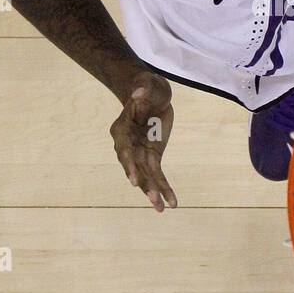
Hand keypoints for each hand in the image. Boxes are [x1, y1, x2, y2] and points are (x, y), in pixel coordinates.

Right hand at [109, 71, 176, 211]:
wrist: (151, 93)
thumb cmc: (146, 86)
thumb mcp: (146, 84)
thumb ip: (142, 89)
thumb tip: (139, 93)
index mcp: (121, 129)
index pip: (124, 149)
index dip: (129, 164)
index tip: (133, 178)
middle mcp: (127, 145)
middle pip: (134, 168)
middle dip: (143, 184)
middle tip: (152, 198)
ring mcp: (139, 153)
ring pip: (145, 177)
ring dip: (154, 192)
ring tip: (162, 208)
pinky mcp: (152, 157)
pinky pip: (158, 175)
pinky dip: (165, 188)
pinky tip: (172, 203)